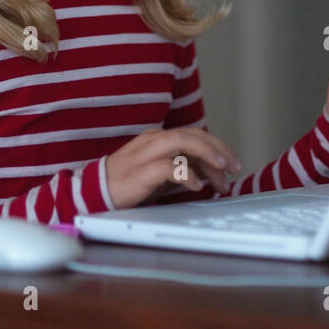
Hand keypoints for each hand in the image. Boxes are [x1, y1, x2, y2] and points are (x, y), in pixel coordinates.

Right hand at [105, 128, 242, 209]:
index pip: (195, 135)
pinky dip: (186, 174)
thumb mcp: (161, 175)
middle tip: (234, 168)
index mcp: (158, 139)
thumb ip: (183, 168)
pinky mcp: (139, 172)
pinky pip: (168, 167)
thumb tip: (211, 172)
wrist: (94, 193)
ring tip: (221, 171)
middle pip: (193, 135)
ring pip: (182, 141)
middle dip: (218, 150)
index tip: (232, 165)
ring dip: (207, 155)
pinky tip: (197, 186)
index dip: (217, 148)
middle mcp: (153, 141)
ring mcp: (145, 154)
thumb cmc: (127, 185)